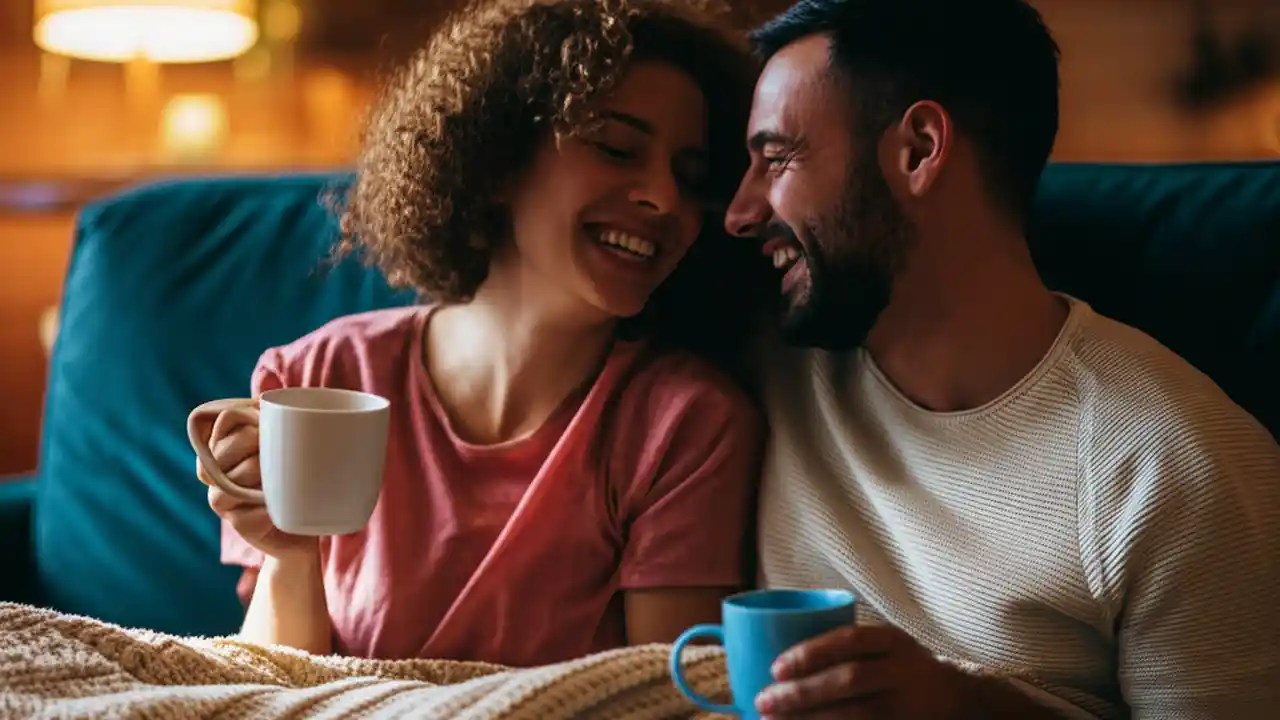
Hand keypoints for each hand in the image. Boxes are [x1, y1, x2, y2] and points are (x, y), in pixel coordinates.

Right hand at [194, 403, 315, 560]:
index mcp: (223, 446)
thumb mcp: (286, 440)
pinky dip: (265, 509)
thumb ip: (274, 410)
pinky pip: (245, 514)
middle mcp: (215, 472)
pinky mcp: (239, 526)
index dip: (249, 416)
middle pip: (225, 446)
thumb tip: (266, 373)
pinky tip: (277, 506)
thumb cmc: (293, 476)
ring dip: (260, 473)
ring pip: (230, 478)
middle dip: (256, 442)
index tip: (272, 422)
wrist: (305, 528)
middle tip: (281, 449)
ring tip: (282, 475)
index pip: (223, 419)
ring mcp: (224, 500)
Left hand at [755, 624, 971, 719]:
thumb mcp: (886, 649)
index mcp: (895, 642)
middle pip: (850, 680)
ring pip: (857, 716)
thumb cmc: (903, 672)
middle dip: (802, 693)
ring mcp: (909, 707)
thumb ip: (849, 652)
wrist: (963, 701)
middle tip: (764, 701)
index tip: (775, 668)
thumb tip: (780, 668)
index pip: (850, 641)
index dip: (810, 653)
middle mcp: (906, 672)